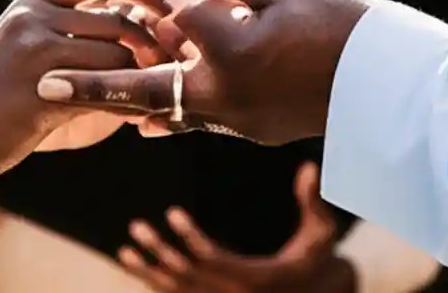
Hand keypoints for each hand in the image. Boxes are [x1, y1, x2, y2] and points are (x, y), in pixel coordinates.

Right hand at [0, 0, 173, 182]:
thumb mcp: (25, 46)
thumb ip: (70, 30)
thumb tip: (135, 23)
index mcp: (33, 1)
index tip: (171, 5)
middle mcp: (33, 17)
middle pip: (118, 19)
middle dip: (155, 43)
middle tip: (182, 63)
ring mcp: (33, 52)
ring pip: (116, 56)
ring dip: (144, 79)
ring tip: (162, 95)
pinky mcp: (38, 91)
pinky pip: (102, 92)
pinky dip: (126, 105)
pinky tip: (139, 119)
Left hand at [37, 0, 371, 144]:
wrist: (387, 81)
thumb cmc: (334, 17)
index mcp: (225, 47)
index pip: (162, 25)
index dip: (139, 9)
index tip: (102, 8)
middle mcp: (222, 92)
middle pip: (140, 90)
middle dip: (90, 89)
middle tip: (42, 88)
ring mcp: (236, 120)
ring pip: (166, 111)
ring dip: (130, 100)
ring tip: (86, 98)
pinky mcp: (250, 133)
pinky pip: (197, 122)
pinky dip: (170, 112)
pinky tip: (148, 114)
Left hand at [118, 163, 355, 292]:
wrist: (313, 292)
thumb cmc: (315, 257)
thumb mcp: (321, 231)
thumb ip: (312, 200)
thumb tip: (309, 166)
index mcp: (258, 278)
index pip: (216, 260)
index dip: (192, 239)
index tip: (172, 213)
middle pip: (189, 277)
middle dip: (161, 252)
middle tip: (137, 226)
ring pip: (178, 292)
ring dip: (149, 271)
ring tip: (126, 250)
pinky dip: (153, 282)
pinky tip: (132, 263)